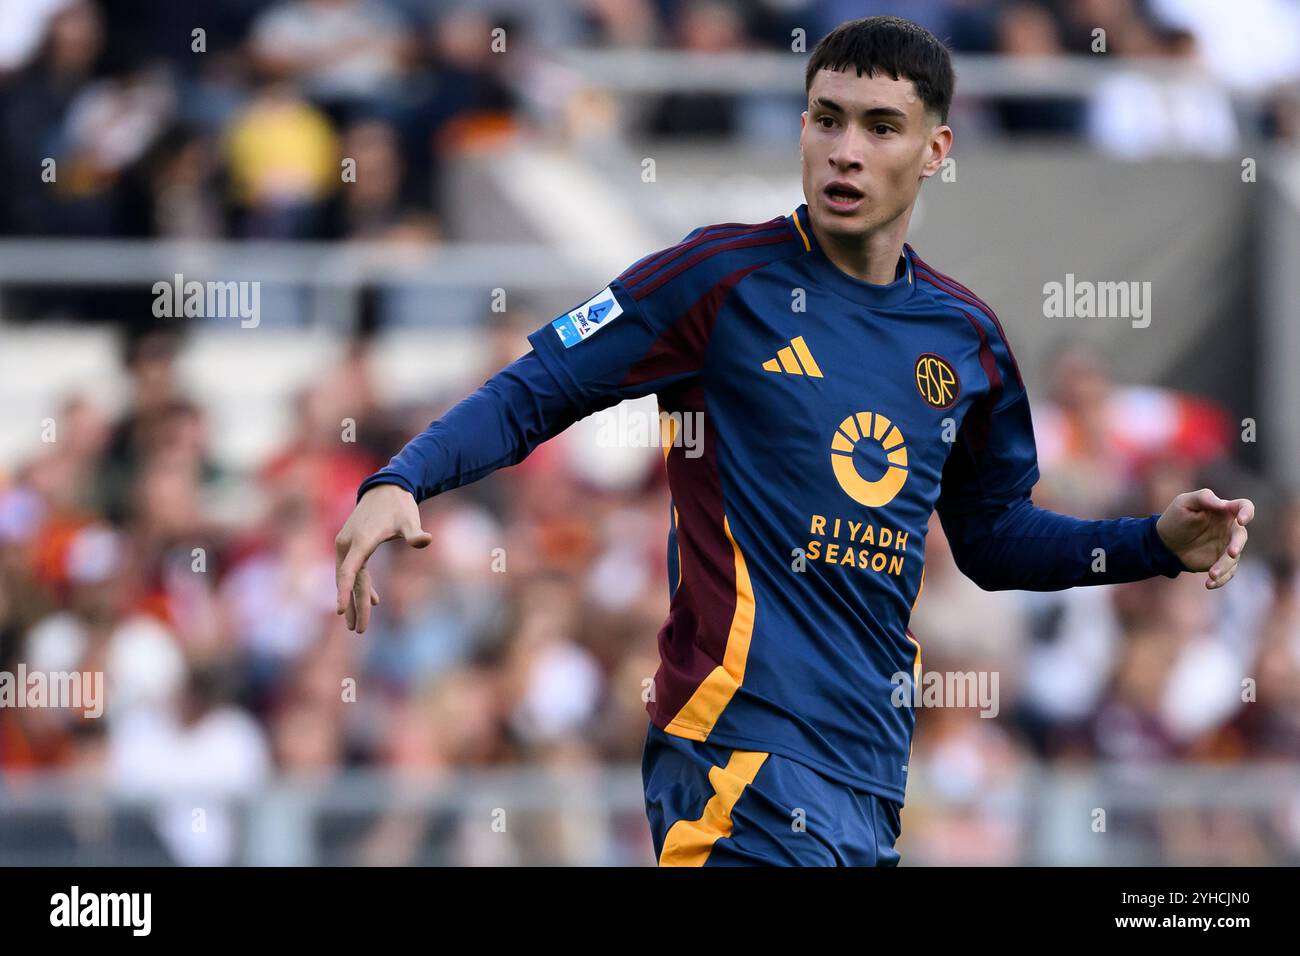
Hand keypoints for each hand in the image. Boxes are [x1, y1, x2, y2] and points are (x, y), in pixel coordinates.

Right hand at [335, 484, 432, 631]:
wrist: (385, 488)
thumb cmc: (399, 505)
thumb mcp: (410, 518)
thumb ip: (415, 533)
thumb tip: (427, 540)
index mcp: (361, 540)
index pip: (350, 571)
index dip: (345, 591)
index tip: (340, 610)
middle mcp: (348, 544)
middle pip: (349, 580)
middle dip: (354, 605)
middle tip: (359, 630)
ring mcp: (346, 545)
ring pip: (348, 577)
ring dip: (354, 599)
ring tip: (357, 625)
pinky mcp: (349, 545)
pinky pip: (352, 570)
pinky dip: (360, 586)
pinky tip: (373, 601)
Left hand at [1155, 488, 1254, 589]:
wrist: (1164, 543)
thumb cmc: (1175, 518)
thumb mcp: (1184, 502)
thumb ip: (1203, 498)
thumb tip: (1222, 503)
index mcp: (1224, 511)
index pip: (1244, 507)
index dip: (1247, 512)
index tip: (1241, 519)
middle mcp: (1229, 528)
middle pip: (1241, 535)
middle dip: (1237, 544)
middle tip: (1230, 553)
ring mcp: (1226, 546)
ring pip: (1234, 557)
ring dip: (1225, 566)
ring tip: (1211, 574)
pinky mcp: (1220, 562)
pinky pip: (1228, 572)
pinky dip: (1222, 579)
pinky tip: (1209, 584)